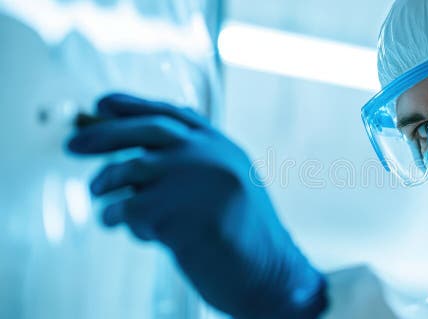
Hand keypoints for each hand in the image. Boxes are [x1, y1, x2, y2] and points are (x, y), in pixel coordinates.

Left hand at [67, 94, 326, 317]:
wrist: (271, 277)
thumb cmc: (244, 242)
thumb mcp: (227, 190)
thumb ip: (192, 168)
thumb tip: (130, 159)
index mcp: (224, 148)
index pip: (174, 114)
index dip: (134, 105)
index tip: (101, 103)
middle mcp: (211, 157)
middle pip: (146, 130)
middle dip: (103, 135)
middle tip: (71, 146)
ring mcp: (195, 182)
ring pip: (129, 169)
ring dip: (105, 186)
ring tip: (103, 206)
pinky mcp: (177, 214)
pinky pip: (127, 209)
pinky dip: (121, 220)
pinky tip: (139, 233)